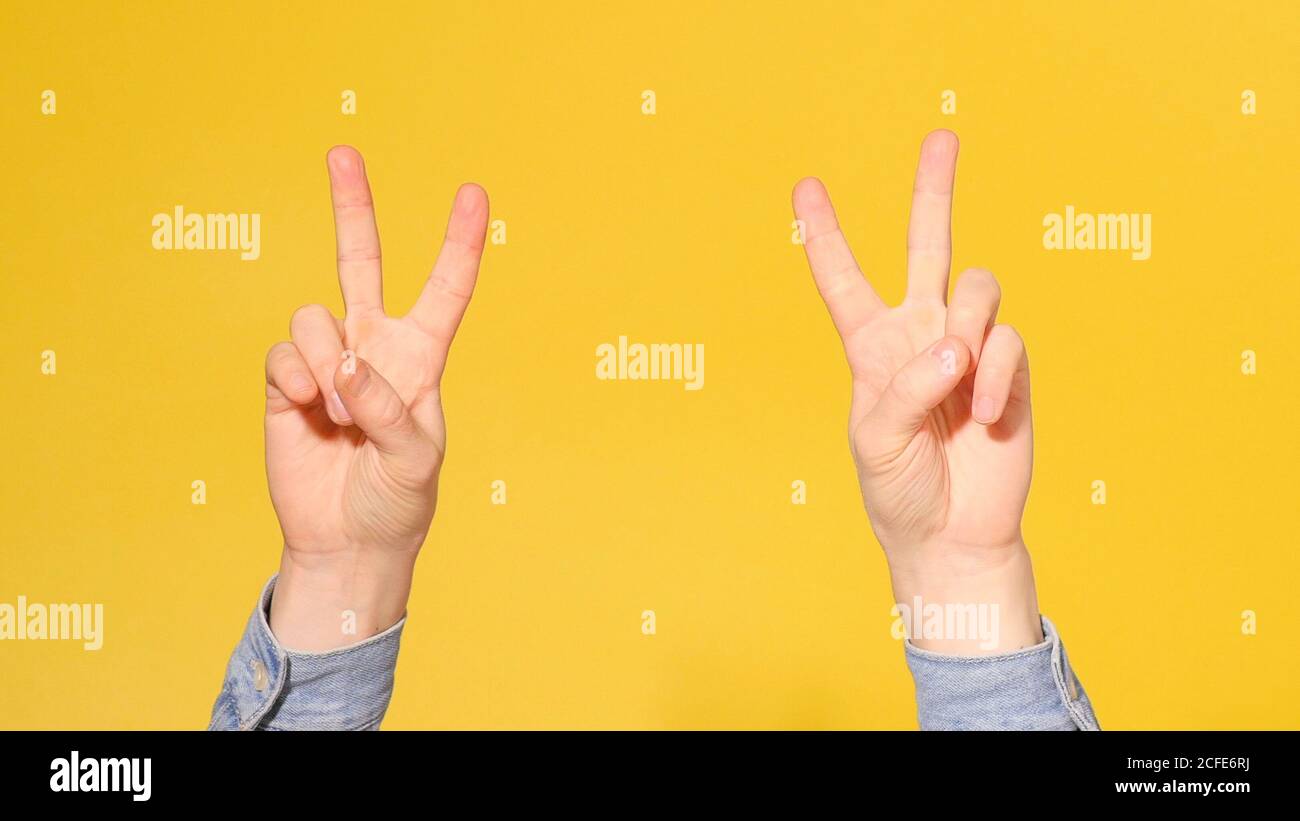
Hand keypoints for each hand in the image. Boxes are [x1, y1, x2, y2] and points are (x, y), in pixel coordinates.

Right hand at [262, 146, 487, 649]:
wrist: (346, 540)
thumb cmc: (397, 500)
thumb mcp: (416, 460)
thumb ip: (390, 409)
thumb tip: (345, 364)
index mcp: (420, 358)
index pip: (445, 291)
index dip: (459, 244)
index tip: (475, 193)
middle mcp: (372, 347)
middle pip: (361, 262)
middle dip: (353, 208)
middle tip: (343, 153)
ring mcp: (325, 361)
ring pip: (314, 318)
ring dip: (324, 362)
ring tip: (335, 411)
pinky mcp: (284, 383)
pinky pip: (281, 354)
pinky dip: (294, 380)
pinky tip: (306, 410)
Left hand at [793, 130, 1041, 653]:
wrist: (953, 534)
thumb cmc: (899, 489)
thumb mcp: (876, 440)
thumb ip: (906, 386)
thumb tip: (956, 343)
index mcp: (872, 347)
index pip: (843, 280)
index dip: (824, 236)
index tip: (804, 188)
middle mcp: (921, 335)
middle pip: (928, 245)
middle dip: (934, 190)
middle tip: (941, 137)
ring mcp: (969, 348)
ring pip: (977, 286)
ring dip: (968, 326)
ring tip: (959, 381)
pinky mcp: (1011, 369)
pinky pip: (1008, 340)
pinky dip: (996, 374)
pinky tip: (985, 413)